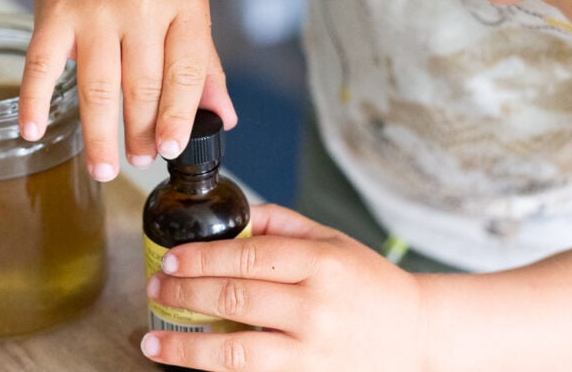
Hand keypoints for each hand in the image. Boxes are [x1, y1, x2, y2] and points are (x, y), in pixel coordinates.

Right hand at [18, 0, 236, 180]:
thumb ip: (205, 68)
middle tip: (140, 160)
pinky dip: (34, 102)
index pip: (186, 72)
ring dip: (100, 135)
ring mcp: (93, 8)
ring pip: (97, 86)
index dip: (179, 116)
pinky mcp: (53, 13)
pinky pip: (40, 65)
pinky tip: (34, 131)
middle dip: (141, 133)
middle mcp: (140, 3)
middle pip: (142, 85)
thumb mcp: (188, 15)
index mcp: (183, 4)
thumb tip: (224, 120)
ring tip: (104, 168)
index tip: (171, 149)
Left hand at [141, 204, 423, 371]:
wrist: (416, 335)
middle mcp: (317, 307)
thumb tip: (234, 215)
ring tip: (155, 343)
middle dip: (184, 294)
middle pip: (235, 299)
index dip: (200, 258)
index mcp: (322, 263)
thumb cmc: (370, 283)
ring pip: (237, 352)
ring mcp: (315, 352)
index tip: (171, 259)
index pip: (246, 256)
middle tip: (155, 291)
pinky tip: (194, 366)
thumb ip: (282, 224)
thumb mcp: (333, 240)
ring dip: (187, 348)